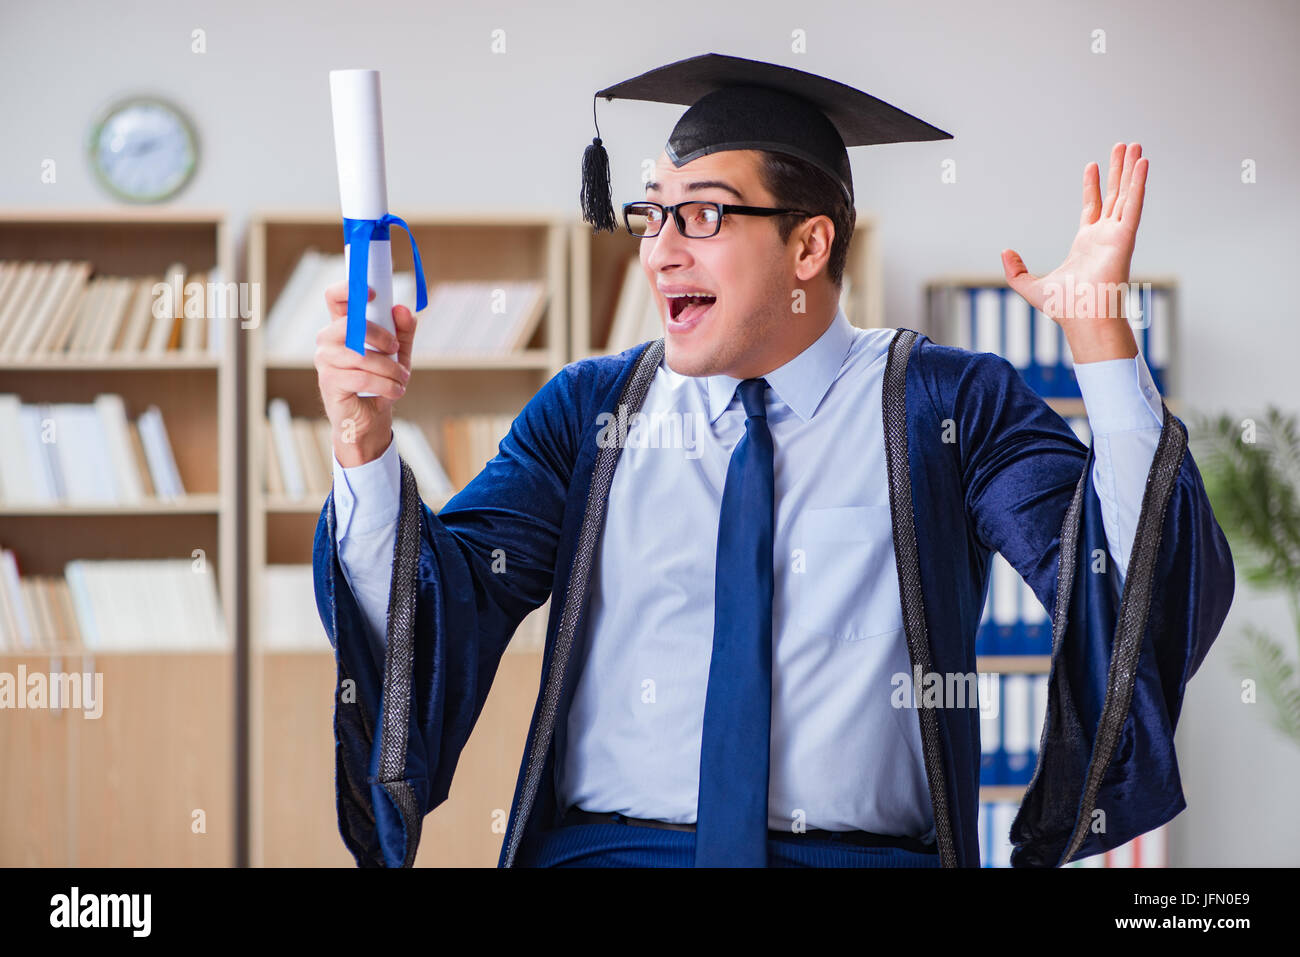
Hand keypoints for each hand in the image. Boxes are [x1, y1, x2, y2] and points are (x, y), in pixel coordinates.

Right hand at [316, 281, 415, 466]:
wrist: (369, 419)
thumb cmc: (380, 381)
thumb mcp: (399, 354)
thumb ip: (403, 331)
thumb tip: (402, 310)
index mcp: (343, 327)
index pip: (334, 297)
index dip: (349, 289)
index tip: (373, 295)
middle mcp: (328, 340)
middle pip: (351, 324)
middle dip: (381, 336)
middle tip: (396, 350)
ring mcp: (325, 361)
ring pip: (360, 356)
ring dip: (389, 368)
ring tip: (401, 379)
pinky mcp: (329, 382)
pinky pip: (362, 378)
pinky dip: (385, 385)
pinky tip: (395, 391)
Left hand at [1001, 142, 1148, 326]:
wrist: (1083, 318)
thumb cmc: (1065, 308)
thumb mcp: (1030, 286)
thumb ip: (1016, 270)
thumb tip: (1004, 252)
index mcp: (1086, 244)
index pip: (1092, 207)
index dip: (1092, 186)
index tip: (1092, 166)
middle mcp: (1105, 236)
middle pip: (1114, 195)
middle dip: (1118, 171)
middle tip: (1123, 147)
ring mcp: (1117, 235)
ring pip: (1127, 195)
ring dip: (1132, 170)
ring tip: (1135, 146)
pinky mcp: (1125, 237)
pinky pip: (1134, 205)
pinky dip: (1139, 184)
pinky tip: (1142, 164)